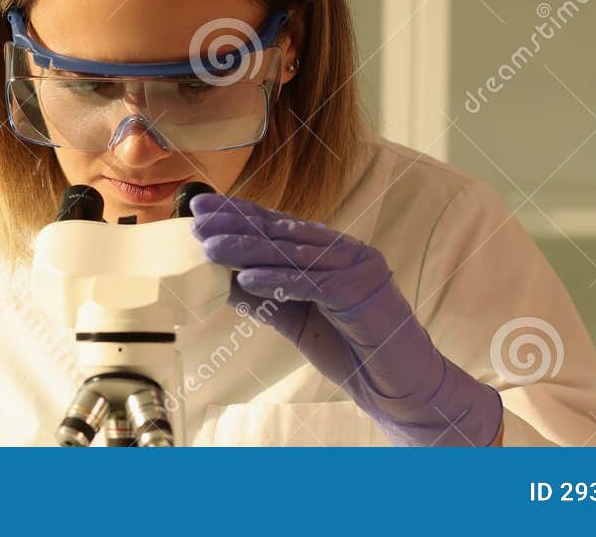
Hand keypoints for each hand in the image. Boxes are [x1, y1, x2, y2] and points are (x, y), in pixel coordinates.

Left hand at [190, 194, 501, 445]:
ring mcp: (358, 267)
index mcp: (332, 252)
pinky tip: (246, 278)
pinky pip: (313, 282)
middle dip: (236, 224)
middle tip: (196, 220)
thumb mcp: (295, 320)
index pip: (278, 225)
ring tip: (210, 248)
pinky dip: (278, 280)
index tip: (200, 206)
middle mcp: (347, 252)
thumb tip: (222, 279)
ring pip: (294, 253)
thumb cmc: (351, 352)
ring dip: (248, 249)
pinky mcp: (363, 291)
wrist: (398, 388)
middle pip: (282, 232)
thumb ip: (265, 297)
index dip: (238, 213)